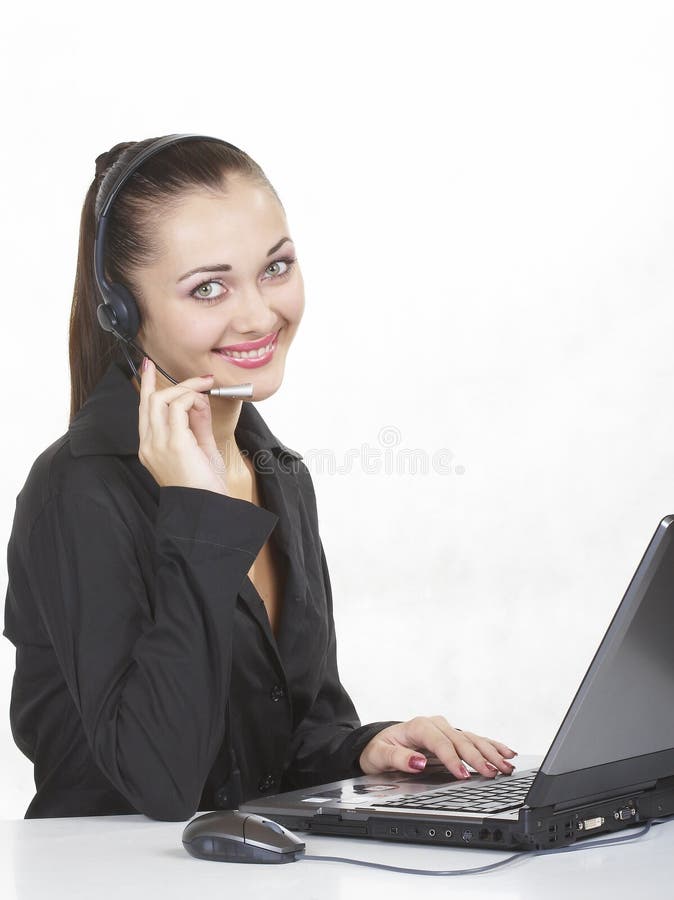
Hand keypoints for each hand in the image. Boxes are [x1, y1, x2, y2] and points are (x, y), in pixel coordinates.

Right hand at [138, 357, 229, 494]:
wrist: (207, 508)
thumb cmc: (204, 486)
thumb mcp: (200, 449)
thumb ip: (197, 424)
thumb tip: (198, 401)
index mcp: (151, 448)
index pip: (144, 411)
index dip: (146, 386)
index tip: (148, 367)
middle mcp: (149, 445)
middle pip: (150, 401)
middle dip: (171, 382)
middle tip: (200, 378)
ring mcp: (159, 444)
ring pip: (162, 399)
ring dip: (187, 389)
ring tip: (205, 389)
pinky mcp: (174, 443)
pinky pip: (179, 406)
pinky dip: (193, 399)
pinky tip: (203, 403)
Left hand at [358, 716, 516, 779]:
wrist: (379, 743)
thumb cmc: (379, 749)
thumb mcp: (380, 755)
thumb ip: (398, 758)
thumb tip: (418, 761)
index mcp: (419, 726)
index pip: (440, 742)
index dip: (453, 758)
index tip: (463, 774)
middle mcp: (436, 725)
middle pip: (460, 740)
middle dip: (478, 757)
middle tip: (493, 772)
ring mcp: (446, 730)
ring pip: (472, 740)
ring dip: (490, 752)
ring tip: (506, 765)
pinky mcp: (453, 738)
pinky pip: (475, 741)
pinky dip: (492, 746)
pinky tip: (506, 752)